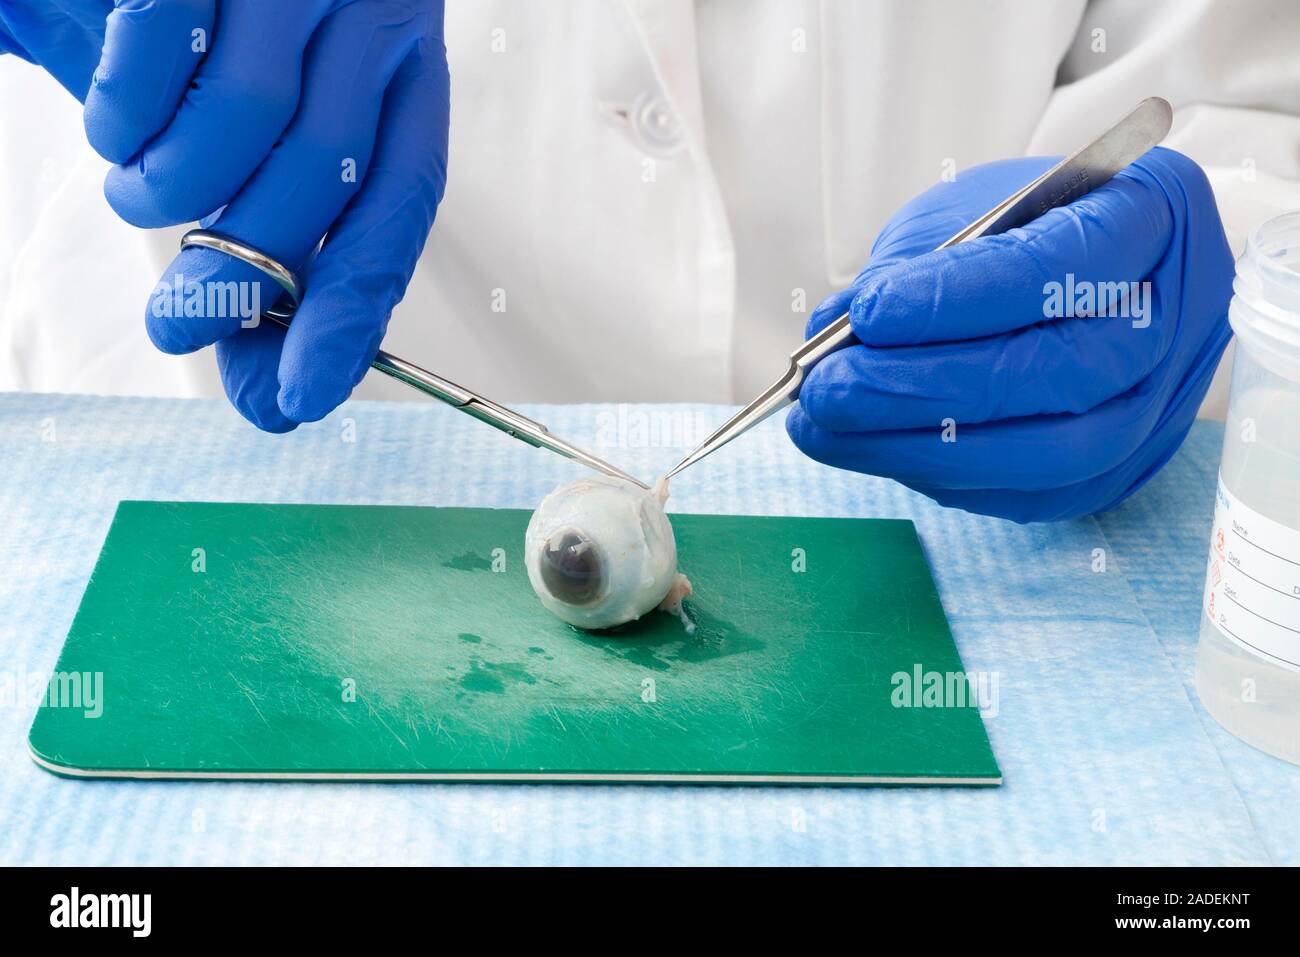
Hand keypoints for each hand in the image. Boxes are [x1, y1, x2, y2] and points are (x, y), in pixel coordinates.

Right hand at [1, 1, 449, 431]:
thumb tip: (270, 390)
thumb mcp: (284, 143)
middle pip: (322, 169)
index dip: (352, 306)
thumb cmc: (235, 44)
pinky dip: (124, 116)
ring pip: (245, 114)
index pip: (403, 202)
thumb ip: (283, 253)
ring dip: (171, 191)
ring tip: (140, 198)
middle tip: (181, 326)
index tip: (306, 392)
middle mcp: (368, 10)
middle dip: (244, 273)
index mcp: (408, 68)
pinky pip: (160, 46)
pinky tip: (118, 130)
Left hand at [786, 147, 1234, 521]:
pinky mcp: (1111, 472)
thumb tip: (834, 332)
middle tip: (828, 389)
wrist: (1105, 275)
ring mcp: (1149, 409)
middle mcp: (1167, 325)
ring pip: (1048, 455)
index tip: (867, 313)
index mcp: (1148, 222)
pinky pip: (1025, 493)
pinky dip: (936, 475)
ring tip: (825, 429)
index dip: (955, 300)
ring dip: (917, 449)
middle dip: (924, 389)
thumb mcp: (975, 209)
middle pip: (1057, 377)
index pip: (1055, 271)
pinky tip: (870, 448)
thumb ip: (912, 265)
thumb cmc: (1034, 230)